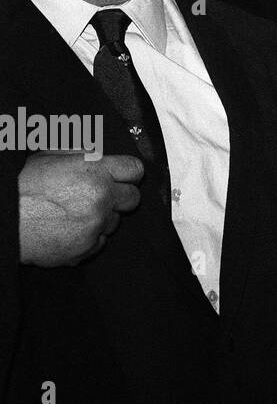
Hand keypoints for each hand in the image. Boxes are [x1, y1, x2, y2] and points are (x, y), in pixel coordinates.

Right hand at [18, 153, 143, 266]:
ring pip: (115, 221)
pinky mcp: (86, 248)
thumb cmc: (22, 186)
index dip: (127, 173)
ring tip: (74, 214)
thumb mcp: (51, 156)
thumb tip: (101, 157)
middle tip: (99, 196)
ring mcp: (95, 224)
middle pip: (132, 198)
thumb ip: (84, 156)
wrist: (2, 219)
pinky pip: (100, 242)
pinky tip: (69, 229)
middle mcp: (101, 196)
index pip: (135, 169)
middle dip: (119, 196)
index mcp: (95, 169)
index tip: (119, 177)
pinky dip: (89, 237)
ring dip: (102, 217)